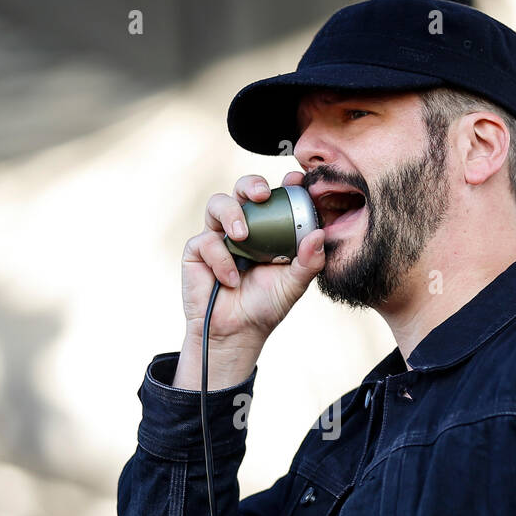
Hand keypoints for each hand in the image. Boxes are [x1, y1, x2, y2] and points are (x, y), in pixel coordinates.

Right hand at [180, 170, 325, 344]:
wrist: (236, 333)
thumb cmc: (265, 306)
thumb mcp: (294, 284)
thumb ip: (309, 262)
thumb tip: (319, 234)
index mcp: (269, 229)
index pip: (276, 199)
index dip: (285, 185)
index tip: (296, 181)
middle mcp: (244, 227)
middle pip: (243, 189)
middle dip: (251, 184)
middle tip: (262, 195)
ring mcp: (219, 236)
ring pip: (218, 204)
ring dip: (231, 215)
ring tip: (242, 236)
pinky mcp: (197, 250)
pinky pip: (207, 241)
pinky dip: (221, 260)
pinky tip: (232, 280)